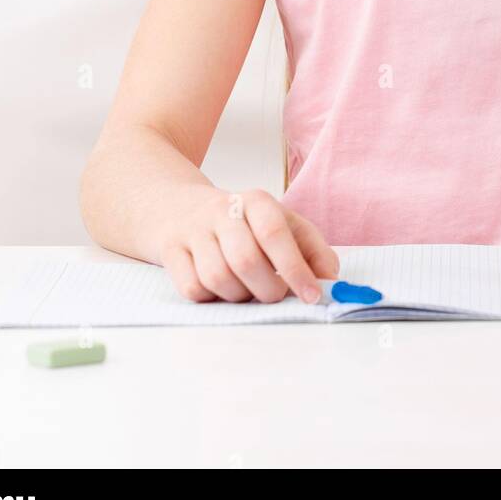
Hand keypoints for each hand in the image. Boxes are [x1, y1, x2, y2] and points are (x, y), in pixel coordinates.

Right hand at [157, 185, 339, 303]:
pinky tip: (219, 288)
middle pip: (245, 260)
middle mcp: (222, 211)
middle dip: (266, 290)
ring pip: (217, 278)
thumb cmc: (243, 223)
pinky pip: (192, 289)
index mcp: (256, 201)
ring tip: (246, 289)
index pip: (275, 234)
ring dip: (238, 296)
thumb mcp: (282, 224)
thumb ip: (312, 249)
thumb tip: (329, 278)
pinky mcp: (171, 252)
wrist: (181, 208)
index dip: (295, 269)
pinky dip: (210, 298)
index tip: (311, 295)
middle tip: (274, 295)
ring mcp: (193, 231)